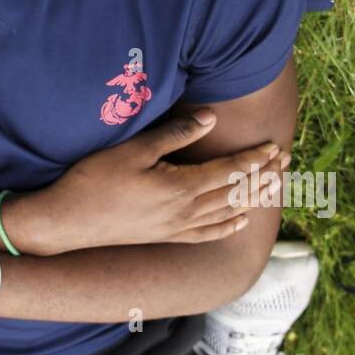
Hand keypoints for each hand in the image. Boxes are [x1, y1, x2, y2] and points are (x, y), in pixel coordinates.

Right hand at [28, 109, 288, 254]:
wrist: (68, 222)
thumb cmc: (95, 180)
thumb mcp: (134, 150)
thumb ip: (175, 134)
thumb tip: (211, 118)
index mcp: (180, 187)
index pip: (229, 171)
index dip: (254, 159)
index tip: (274, 146)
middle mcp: (185, 211)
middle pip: (235, 192)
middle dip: (263, 176)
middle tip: (285, 162)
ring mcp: (176, 227)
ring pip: (226, 213)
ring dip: (253, 198)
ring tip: (274, 186)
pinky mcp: (165, 236)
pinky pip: (207, 233)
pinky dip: (228, 226)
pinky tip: (240, 220)